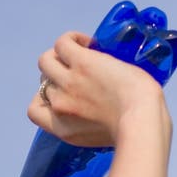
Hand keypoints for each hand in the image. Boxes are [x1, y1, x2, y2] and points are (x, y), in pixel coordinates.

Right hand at [27, 31, 166, 147]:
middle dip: (59, 76)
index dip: (46, 98)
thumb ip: (87, 125)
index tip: (64, 95)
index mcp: (62, 128)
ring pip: (47, 60)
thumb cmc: (133, 131)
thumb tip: (96, 110)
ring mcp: (68, 83)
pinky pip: (63, 43)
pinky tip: (88, 43)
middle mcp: (59, 105)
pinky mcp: (81, 62)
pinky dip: (72, 39)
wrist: (141, 120)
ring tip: (82, 54)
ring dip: (61, 55)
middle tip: (81, 72)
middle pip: (44, 83)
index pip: (35, 110)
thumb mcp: (100, 137)